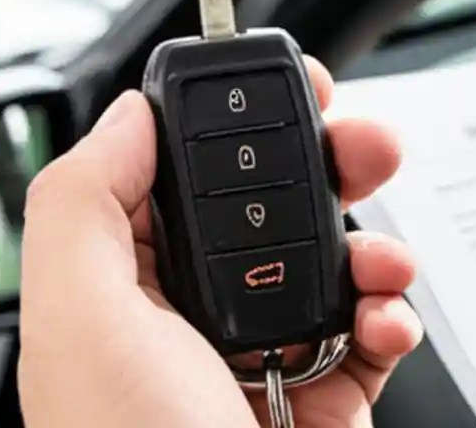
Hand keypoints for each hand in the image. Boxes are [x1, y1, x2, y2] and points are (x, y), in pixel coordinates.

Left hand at [18, 59, 421, 426]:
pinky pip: (375, 327)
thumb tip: (129, 114)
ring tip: (384, 262)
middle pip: (276, 203)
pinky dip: (394, 315)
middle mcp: (197, 311)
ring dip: (375, 244)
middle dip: (331, 164)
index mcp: (127, 282)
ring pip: (337, 257)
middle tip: (367, 144)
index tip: (288, 84)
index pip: (184, 170)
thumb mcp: (80, 320)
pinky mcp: (328, 390)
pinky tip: (386, 322)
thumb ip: (86, 201)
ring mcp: (268, 349)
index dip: (237, 121)